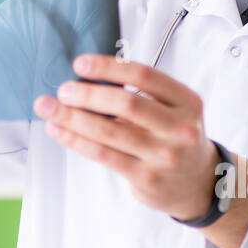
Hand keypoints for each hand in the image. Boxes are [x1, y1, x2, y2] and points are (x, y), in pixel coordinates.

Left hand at [32, 53, 223, 221]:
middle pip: (126, 103)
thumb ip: (141, 94)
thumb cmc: (174, 137)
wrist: (199, 184)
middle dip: (88, 94)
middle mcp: (180, 128)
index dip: (109, 67)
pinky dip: (76, 140)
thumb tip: (85, 79)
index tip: (80, 63)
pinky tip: (58, 130)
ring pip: (110, 131)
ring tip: (48, 107)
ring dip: (73, 117)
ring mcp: (164, 155)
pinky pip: (104, 155)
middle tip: (62, 89)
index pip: (144, 76)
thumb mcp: (173, 110)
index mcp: (186, 101)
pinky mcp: (146, 178)